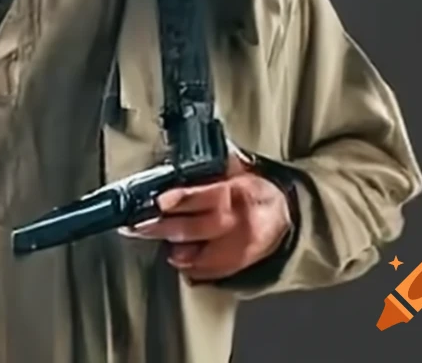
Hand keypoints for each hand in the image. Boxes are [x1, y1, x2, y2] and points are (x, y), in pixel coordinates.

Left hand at [121, 151, 292, 282]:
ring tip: (146, 235)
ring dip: (170, 246)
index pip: (205, 197)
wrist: (286, 216)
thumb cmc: (255, 189)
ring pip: (198, 254)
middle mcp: (238, 225)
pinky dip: (188, 263)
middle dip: (160, 227)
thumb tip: (185, 151)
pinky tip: (174, 254)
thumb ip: (214, 165)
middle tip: (135, 225)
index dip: (179, 200)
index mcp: (237, 194)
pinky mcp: (236, 266)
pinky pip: (207, 270)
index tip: (158, 202)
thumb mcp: (240, 169)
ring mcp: (238, 250)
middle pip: (194, 229)